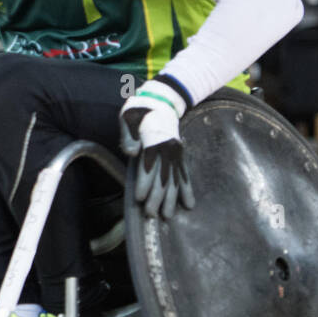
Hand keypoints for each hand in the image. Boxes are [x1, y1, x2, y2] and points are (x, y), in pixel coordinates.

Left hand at [119, 78, 194, 218]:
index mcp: (153, 141)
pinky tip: (189, 204)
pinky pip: (184, 175)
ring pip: (174, 180)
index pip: (148, 166)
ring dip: (171, 199)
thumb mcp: (128, 117)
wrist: (161, 100)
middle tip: (151, 215)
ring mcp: (175, 154)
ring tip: (168, 216)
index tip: (139, 198)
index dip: (144, 183)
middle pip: (162, 178)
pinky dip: (187, 190)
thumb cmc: (140, 110)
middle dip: (156, 198)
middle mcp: (167, 150)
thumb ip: (129, 136)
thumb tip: (131, 152)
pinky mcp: (179, 156)